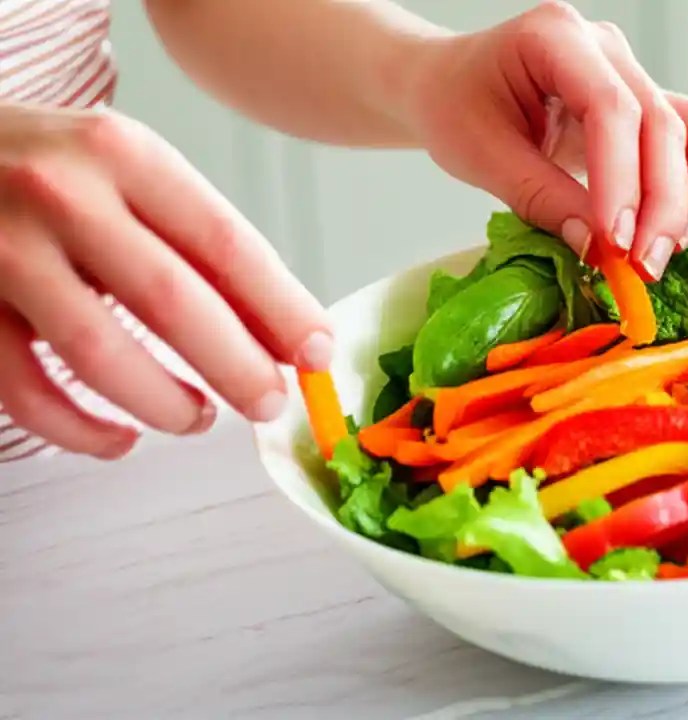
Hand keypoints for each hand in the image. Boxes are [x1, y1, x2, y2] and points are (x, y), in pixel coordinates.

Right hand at [0, 105, 329, 458]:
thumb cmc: (52, 169)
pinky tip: (120, 438)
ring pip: (101, 355)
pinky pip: (26, 391)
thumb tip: (286, 333)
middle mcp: (62, 194)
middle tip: (270, 403)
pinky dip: (81, 431)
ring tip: (199, 418)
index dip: (282, 308)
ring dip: (166, 403)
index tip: (318, 354)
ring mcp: (3, 250)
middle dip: (237, 366)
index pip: (226, 243)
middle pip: (173, 300)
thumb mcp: (131, 175)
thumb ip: (199, 244)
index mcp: (125, 154)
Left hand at [402, 1, 687, 280]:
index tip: (615, 245)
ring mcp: (639, 73)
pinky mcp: (652, 106)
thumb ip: (542, 197)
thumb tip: (602, 248)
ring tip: (677, 246)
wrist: (452, 82)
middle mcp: (610, 48)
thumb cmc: (458, 106)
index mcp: (559, 38)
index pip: (612, 110)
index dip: (622, 183)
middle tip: (645, 266)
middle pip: (667, 124)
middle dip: (662, 204)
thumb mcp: (479, 153)